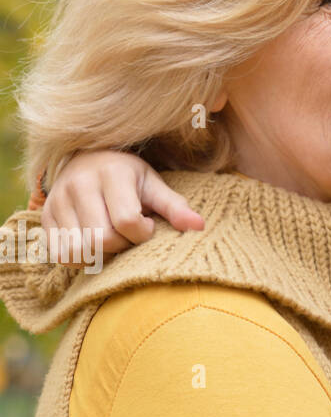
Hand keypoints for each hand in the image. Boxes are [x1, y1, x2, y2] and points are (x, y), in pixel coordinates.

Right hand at [41, 150, 203, 260]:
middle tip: (130, 236)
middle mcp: (80, 185)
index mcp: (112, 174)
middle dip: (122, 246)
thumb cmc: (127, 176)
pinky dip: (80, 258)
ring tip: (112, 240)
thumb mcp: (153, 184)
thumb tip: (200, 227)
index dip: (142, 233)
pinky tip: (93, 245)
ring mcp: (58, 202)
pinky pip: (59, 254)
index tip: (147, 226)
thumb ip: (175, 206)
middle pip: (101, 240)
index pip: (127, 220)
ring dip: (100, 255)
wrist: (86, 158)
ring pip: (78, 251)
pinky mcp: (44, 217)